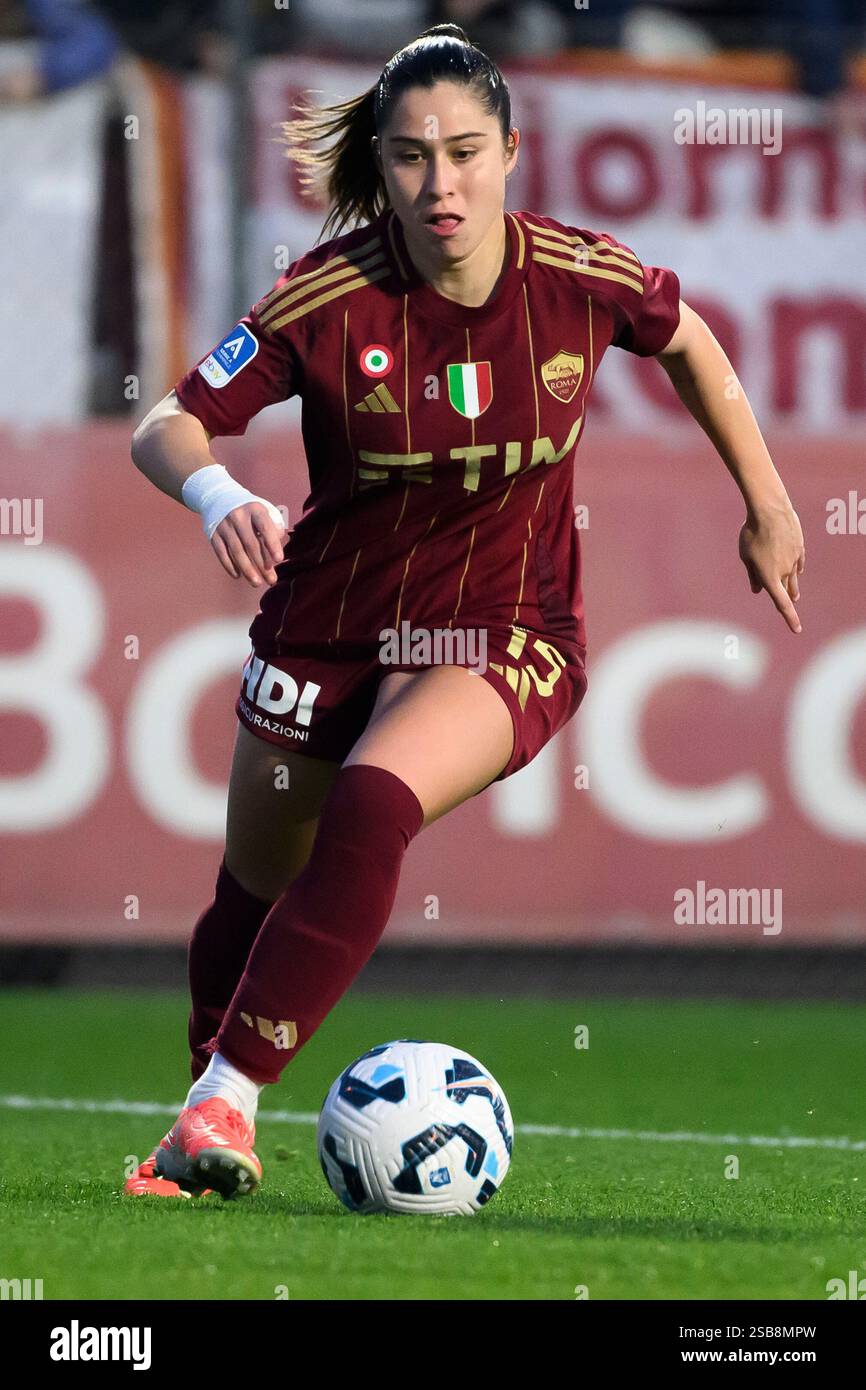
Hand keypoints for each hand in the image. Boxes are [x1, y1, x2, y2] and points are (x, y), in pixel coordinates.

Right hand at [211, 501, 286, 586]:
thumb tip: (278, 542)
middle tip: (271, 580)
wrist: (217, 496)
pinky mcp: (213, 534)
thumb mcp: (263, 510)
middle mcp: (238, 516)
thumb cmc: (248, 510)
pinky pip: (222, 553)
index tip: (279, 560)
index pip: (265, 528)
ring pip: (236, 551)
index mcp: (255, 509)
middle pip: (251, 544)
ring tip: (257, 583)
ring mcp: (224, 525)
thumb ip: (274, 525)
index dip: (272, 544)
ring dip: (247, 569)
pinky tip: (238, 575)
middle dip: (262, 564)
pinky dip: (230, 565)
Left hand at [739, 503, 804, 632]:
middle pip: (788, 591)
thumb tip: (756, 589)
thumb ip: (752, 575)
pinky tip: (798, 571)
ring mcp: (794, 559)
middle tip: (791, 605)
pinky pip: (799, 563)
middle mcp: (785, 571)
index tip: (797, 630)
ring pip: (794, 577)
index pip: (781, 604)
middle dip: (789, 600)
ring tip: (795, 595)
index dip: (790, 619)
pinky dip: (797, 569)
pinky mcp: (800, 547)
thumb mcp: (745, 556)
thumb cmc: (752, 533)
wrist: (770, 510)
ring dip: (794, 586)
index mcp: (770, 577)